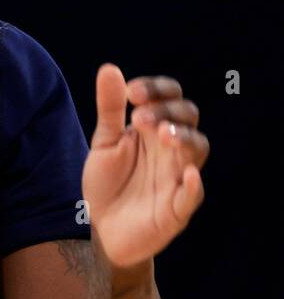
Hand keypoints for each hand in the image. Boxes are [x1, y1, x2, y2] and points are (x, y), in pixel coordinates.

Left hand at [83, 64, 209, 269]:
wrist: (100, 230)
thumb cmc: (107, 183)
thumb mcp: (104, 143)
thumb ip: (109, 109)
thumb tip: (110, 68)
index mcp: (153, 130)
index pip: (171, 98)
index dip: (158, 90)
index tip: (132, 92)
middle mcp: (170, 150)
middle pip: (188, 118)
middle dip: (167, 111)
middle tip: (139, 116)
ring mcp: (176, 177)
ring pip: (198, 150)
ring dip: (184, 137)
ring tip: (162, 134)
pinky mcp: (176, 208)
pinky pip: (193, 195)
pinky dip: (194, 184)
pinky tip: (187, 174)